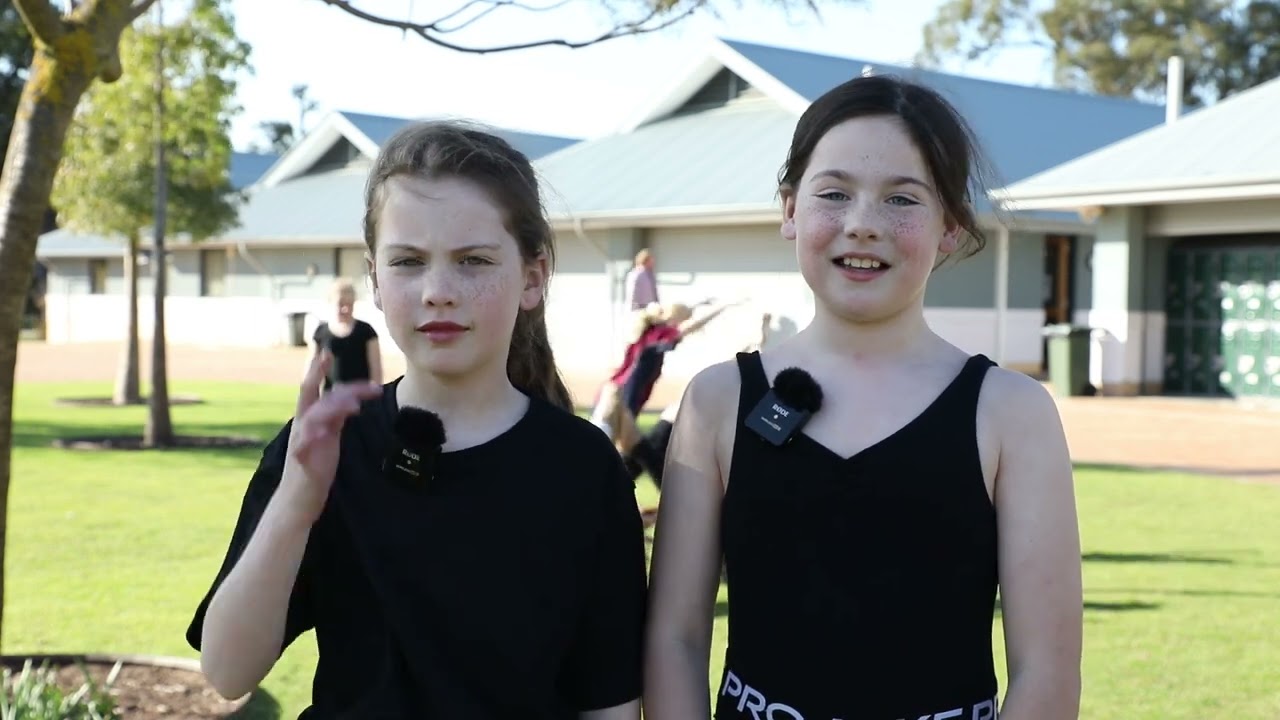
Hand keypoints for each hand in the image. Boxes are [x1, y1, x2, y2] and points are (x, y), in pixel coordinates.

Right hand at [280, 351, 381, 523]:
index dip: (317, 370)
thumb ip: (335, 417)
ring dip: (334, 407)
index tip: (326, 352)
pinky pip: (304, 443)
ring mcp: (300, 441)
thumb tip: (349, 399)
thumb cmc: (315, 466)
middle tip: (362, 380)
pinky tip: (324, 432)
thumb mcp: (328, 436)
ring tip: (355, 407)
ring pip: (313, 415)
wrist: (298, 500)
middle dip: (334, 384)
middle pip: (315, 397)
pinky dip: (312, 435)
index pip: (313, 389)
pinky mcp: (301, 459)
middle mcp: (303, 425)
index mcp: (310, 419)